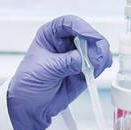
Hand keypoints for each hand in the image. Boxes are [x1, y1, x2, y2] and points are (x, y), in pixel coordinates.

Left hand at [7, 15, 110, 129]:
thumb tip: (81, 59)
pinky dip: (101, 66)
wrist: (31, 105)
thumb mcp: (44, 70)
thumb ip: (64, 63)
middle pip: (87, 34)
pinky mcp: (84, 69)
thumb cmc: (29, 83)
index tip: (91, 38)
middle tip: (97, 57)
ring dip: (100, 55)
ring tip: (96, 68)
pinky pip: (98, 63)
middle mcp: (65, 42)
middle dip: (95, 44)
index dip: (82, 28)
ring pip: (96, 48)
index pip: (69, 23)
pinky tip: (96, 71)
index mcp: (50, 35)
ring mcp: (76, 56)